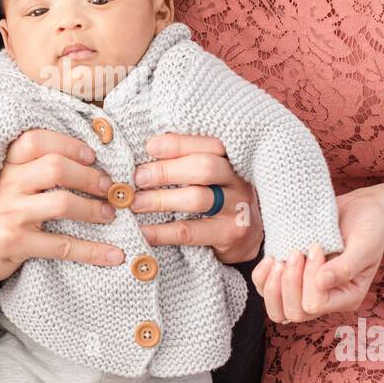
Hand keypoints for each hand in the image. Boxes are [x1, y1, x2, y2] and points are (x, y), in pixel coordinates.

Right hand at [0, 128, 123, 296]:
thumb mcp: (9, 182)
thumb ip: (34, 166)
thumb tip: (88, 158)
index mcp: (5, 164)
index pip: (36, 140)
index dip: (68, 144)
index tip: (91, 156)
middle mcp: (5, 184)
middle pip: (55, 168)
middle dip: (89, 177)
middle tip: (108, 187)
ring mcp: (9, 213)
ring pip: (61, 203)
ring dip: (93, 209)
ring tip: (109, 213)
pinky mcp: (16, 242)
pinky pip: (62, 245)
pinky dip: (93, 250)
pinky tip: (113, 255)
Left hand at [129, 133, 263, 263]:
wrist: (248, 238)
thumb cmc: (219, 199)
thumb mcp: (212, 176)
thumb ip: (188, 162)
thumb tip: (146, 152)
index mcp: (233, 159)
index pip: (209, 144)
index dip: (178, 143)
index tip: (150, 147)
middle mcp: (238, 181)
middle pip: (204, 167)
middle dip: (165, 170)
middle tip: (138, 178)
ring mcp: (237, 209)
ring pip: (197, 198)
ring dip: (160, 199)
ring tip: (135, 203)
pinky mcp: (230, 234)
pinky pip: (189, 231)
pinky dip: (161, 232)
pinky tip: (142, 231)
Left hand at [250, 186, 383, 322]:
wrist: (361, 210)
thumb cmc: (369, 227)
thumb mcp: (365, 245)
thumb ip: (346, 266)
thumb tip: (321, 283)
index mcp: (346, 297)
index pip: (316, 304)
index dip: (310, 278)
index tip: (316, 248)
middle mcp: (326, 300)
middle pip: (294, 312)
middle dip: (289, 282)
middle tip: (297, 252)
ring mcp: (305, 290)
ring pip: (276, 308)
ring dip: (273, 283)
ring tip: (282, 257)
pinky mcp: (291, 277)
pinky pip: (265, 289)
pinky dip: (263, 276)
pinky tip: (272, 257)